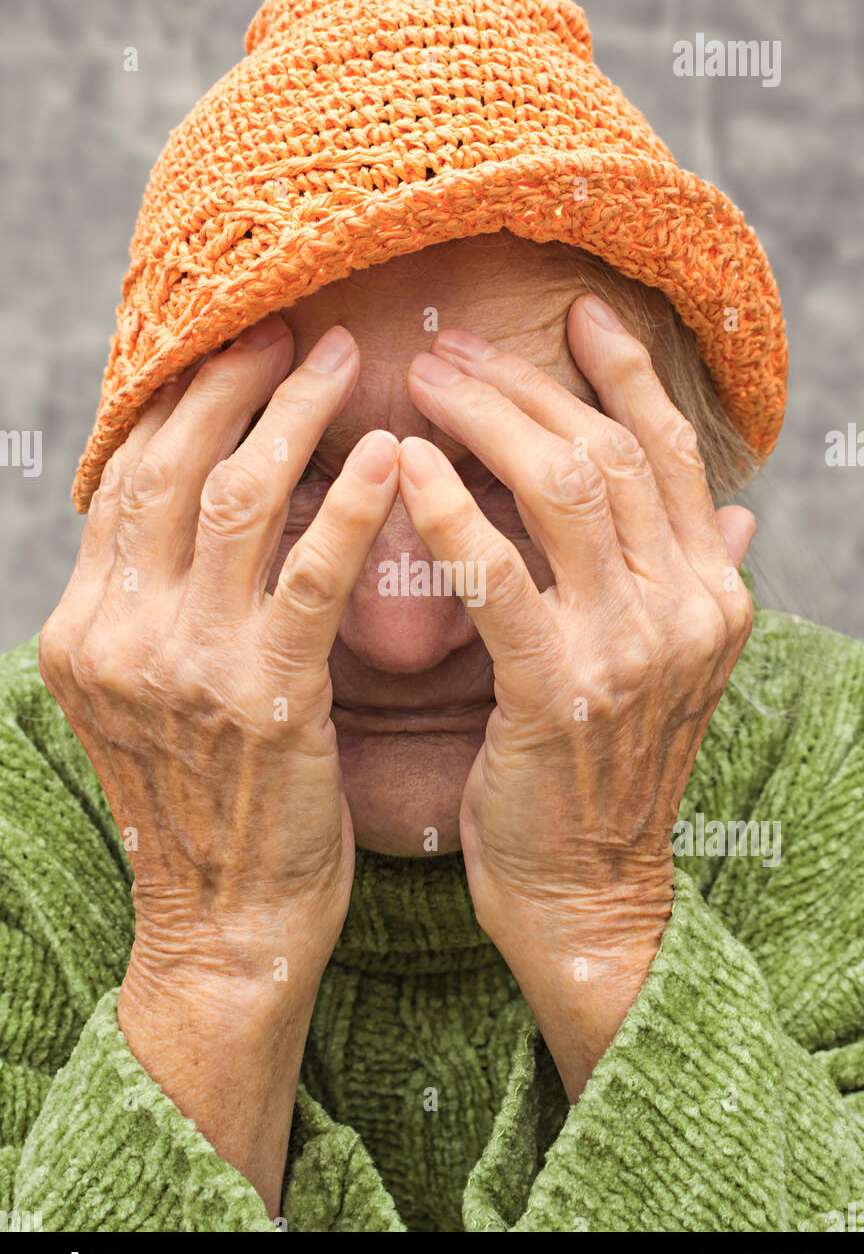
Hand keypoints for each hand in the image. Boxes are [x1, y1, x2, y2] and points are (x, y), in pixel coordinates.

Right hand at [39, 315, 399, 1208]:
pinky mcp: (262, 701)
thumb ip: (168, 602)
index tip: (241, 346)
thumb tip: (211, 502)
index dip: (187, 402)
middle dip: (235, 385)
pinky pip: (305, 578)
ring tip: (346, 362)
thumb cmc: (213, 804)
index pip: (131, 479)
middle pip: (171, 467)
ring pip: (233, 502)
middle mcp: (117, 634)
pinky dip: (346, 508)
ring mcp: (183, 667)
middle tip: (297, 328)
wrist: (226, 926)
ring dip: (293, 419)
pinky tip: (389, 457)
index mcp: (86, 625)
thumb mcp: (160, 692)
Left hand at [398, 294, 755, 1097]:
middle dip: (526, 385)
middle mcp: (690, 609)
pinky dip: (451, 513)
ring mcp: (632, 651)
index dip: (623, 373)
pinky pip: (501, 577)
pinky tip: (404, 467)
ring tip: (420, 383)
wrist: (588, 896)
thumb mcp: (666, 670)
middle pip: (611, 452)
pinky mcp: (559, 693)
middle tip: (450, 348)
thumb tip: (736, 509)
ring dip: (486, 420)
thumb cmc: (600, 775)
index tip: (574, 312)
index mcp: (714, 593)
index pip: (672, 451)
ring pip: (566, 488)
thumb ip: (693, 582)